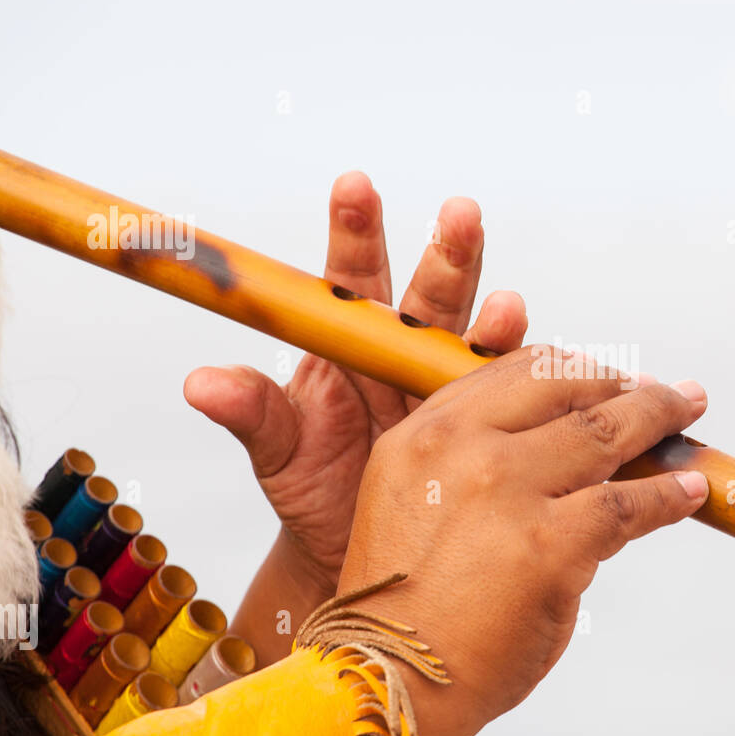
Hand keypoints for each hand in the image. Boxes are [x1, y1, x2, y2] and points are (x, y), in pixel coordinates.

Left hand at [182, 173, 527, 656]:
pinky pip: (506, 396)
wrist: (356, 549)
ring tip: (505, 303)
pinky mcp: (483, 425)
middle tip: (460, 214)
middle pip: (429, 296)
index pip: (351, 278)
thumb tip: (201, 383)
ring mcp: (445, 389)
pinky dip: (521, 379)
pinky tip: (533, 366)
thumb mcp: (278, 452)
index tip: (355, 185)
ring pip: (473, 338)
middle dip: (446, 256)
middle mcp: (403, 356)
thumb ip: (253, 411)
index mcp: (349, 346)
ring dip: (492, 316)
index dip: (355, 232)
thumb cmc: (314, 490)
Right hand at [336, 347, 710, 735]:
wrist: (392, 679)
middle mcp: (463, 449)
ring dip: (657, 417)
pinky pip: (627, 505)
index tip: (605, 375)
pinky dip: (668, 495)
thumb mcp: (414, 502)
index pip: (512, 372)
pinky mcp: (550, 545)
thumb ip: (470, 462)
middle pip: (564, 388)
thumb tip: (557, 442)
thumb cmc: (409, 604)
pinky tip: (689, 490)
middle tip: (662, 390)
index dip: (571, 368)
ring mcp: (508, 492)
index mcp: (425, 434)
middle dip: (623, 383)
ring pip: (604, 433)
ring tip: (687, 412)